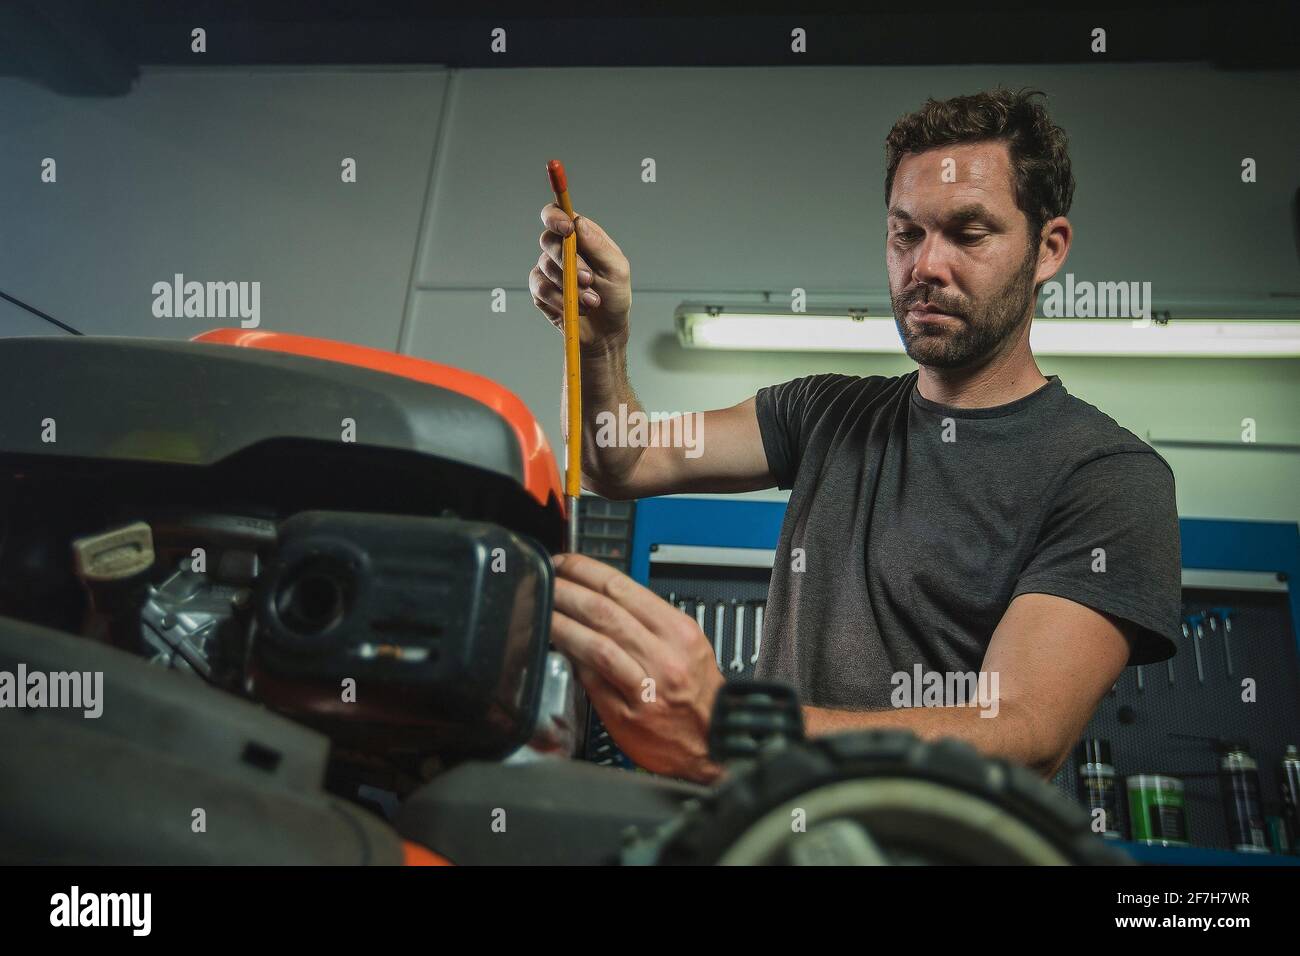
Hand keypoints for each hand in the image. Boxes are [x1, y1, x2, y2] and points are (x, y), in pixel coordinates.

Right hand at [530, 204, 631, 350]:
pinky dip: (559, 299)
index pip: (557, 215)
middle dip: (568, 260)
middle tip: (588, 279)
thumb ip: (599, 246)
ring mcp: (548, 269)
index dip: (555, 217)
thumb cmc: (614, 297)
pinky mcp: (540, 291)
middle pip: (548, 240)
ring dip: (570, 285)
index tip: (566, 229)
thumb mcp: (616, 270)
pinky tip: (576, 308)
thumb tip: (578, 223)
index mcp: (580, 236)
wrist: (605, 332)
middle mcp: (561, 249)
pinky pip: (540, 288)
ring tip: (591, 301)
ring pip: (545, 266)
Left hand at [548, 552, 724, 782]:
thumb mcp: (686, 645)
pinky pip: (593, 680)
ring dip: (563, 623)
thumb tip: (601, 600)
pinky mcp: (628, 713)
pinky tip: (558, 649)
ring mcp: (646, 685)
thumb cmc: (698, 694)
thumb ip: (648, 622)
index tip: (567, 565)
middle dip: (568, 591)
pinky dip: (573, 661)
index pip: (623, 587)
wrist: (714, 740)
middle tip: (548, 583)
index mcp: (678, 631)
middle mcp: (664, 655)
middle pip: (604, 611)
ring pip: (596, 643)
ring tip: (545, 612)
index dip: (587, 571)